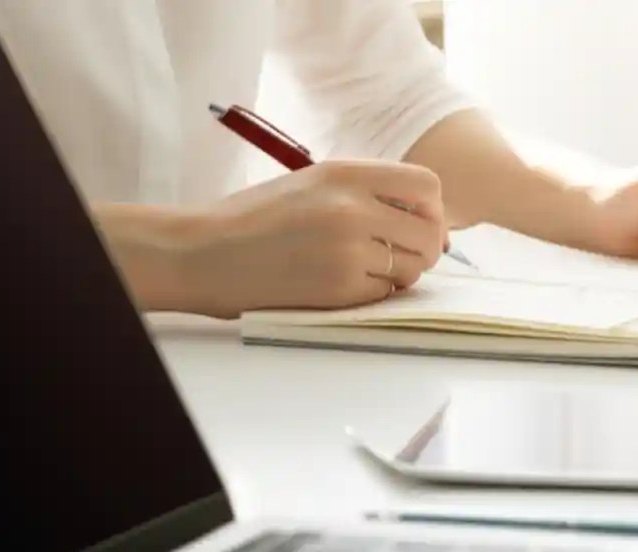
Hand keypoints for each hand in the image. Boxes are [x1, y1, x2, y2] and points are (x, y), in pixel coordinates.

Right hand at [180, 160, 445, 316]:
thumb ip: (367, 192)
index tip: (419, 221)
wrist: (206, 253)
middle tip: (402, 255)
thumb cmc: (258, 218)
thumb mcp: (314, 182)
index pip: (427, 185)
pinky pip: (385, 293)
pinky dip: (374, 292)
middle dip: (424, 248)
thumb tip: (427, 217)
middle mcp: (352, 208)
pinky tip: (345, 283)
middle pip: (429, 232)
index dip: (432, 208)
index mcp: (346, 173)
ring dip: (402, 273)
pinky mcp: (339, 288)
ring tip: (370, 268)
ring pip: (414, 267)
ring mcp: (347, 249)